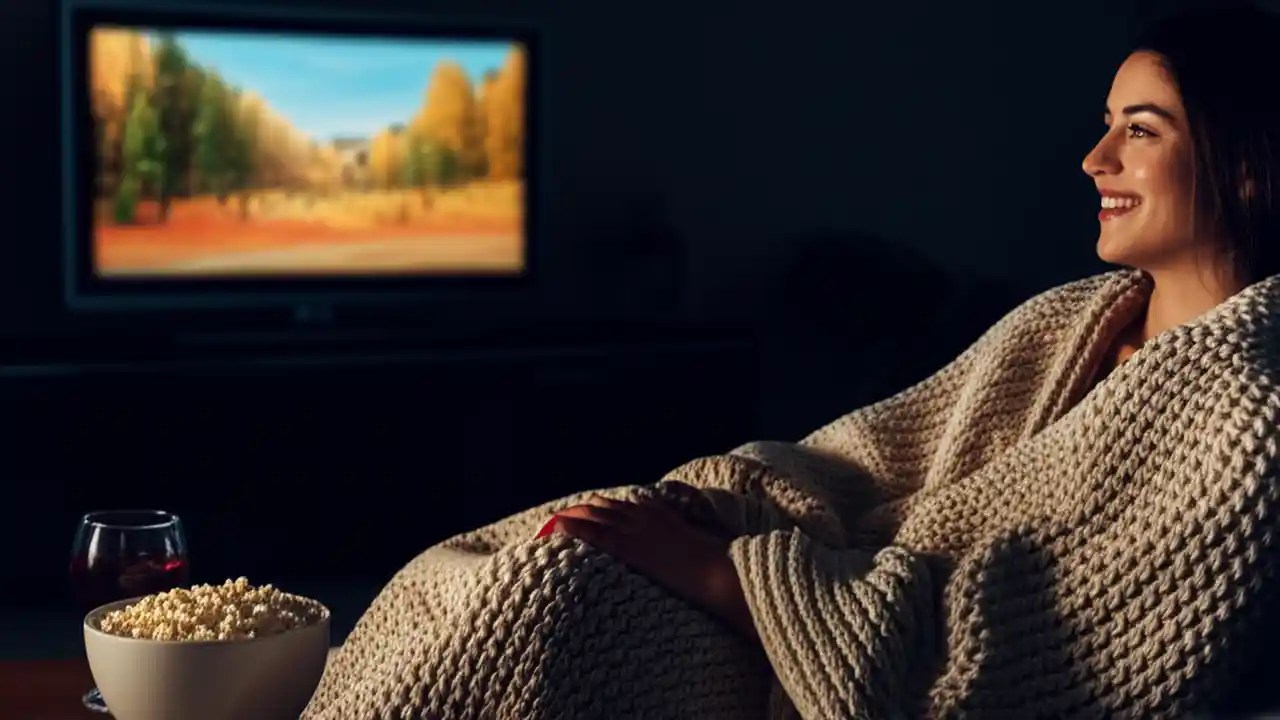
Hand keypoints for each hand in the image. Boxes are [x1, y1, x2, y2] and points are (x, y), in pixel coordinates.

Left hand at [544, 494, 758, 642]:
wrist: (718, 571)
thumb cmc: (711, 566)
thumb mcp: (691, 548)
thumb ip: (674, 545)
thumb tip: (668, 556)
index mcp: (658, 514)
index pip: (618, 505)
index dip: (596, 509)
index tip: (581, 513)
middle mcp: (643, 515)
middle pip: (601, 506)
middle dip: (577, 512)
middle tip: (557, 520)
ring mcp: (635, 529)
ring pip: (592, 515)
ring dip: (569, 517)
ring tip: (549, 524)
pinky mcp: (630, 546)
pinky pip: (594, 532)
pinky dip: (572, 527)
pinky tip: (555, 526)